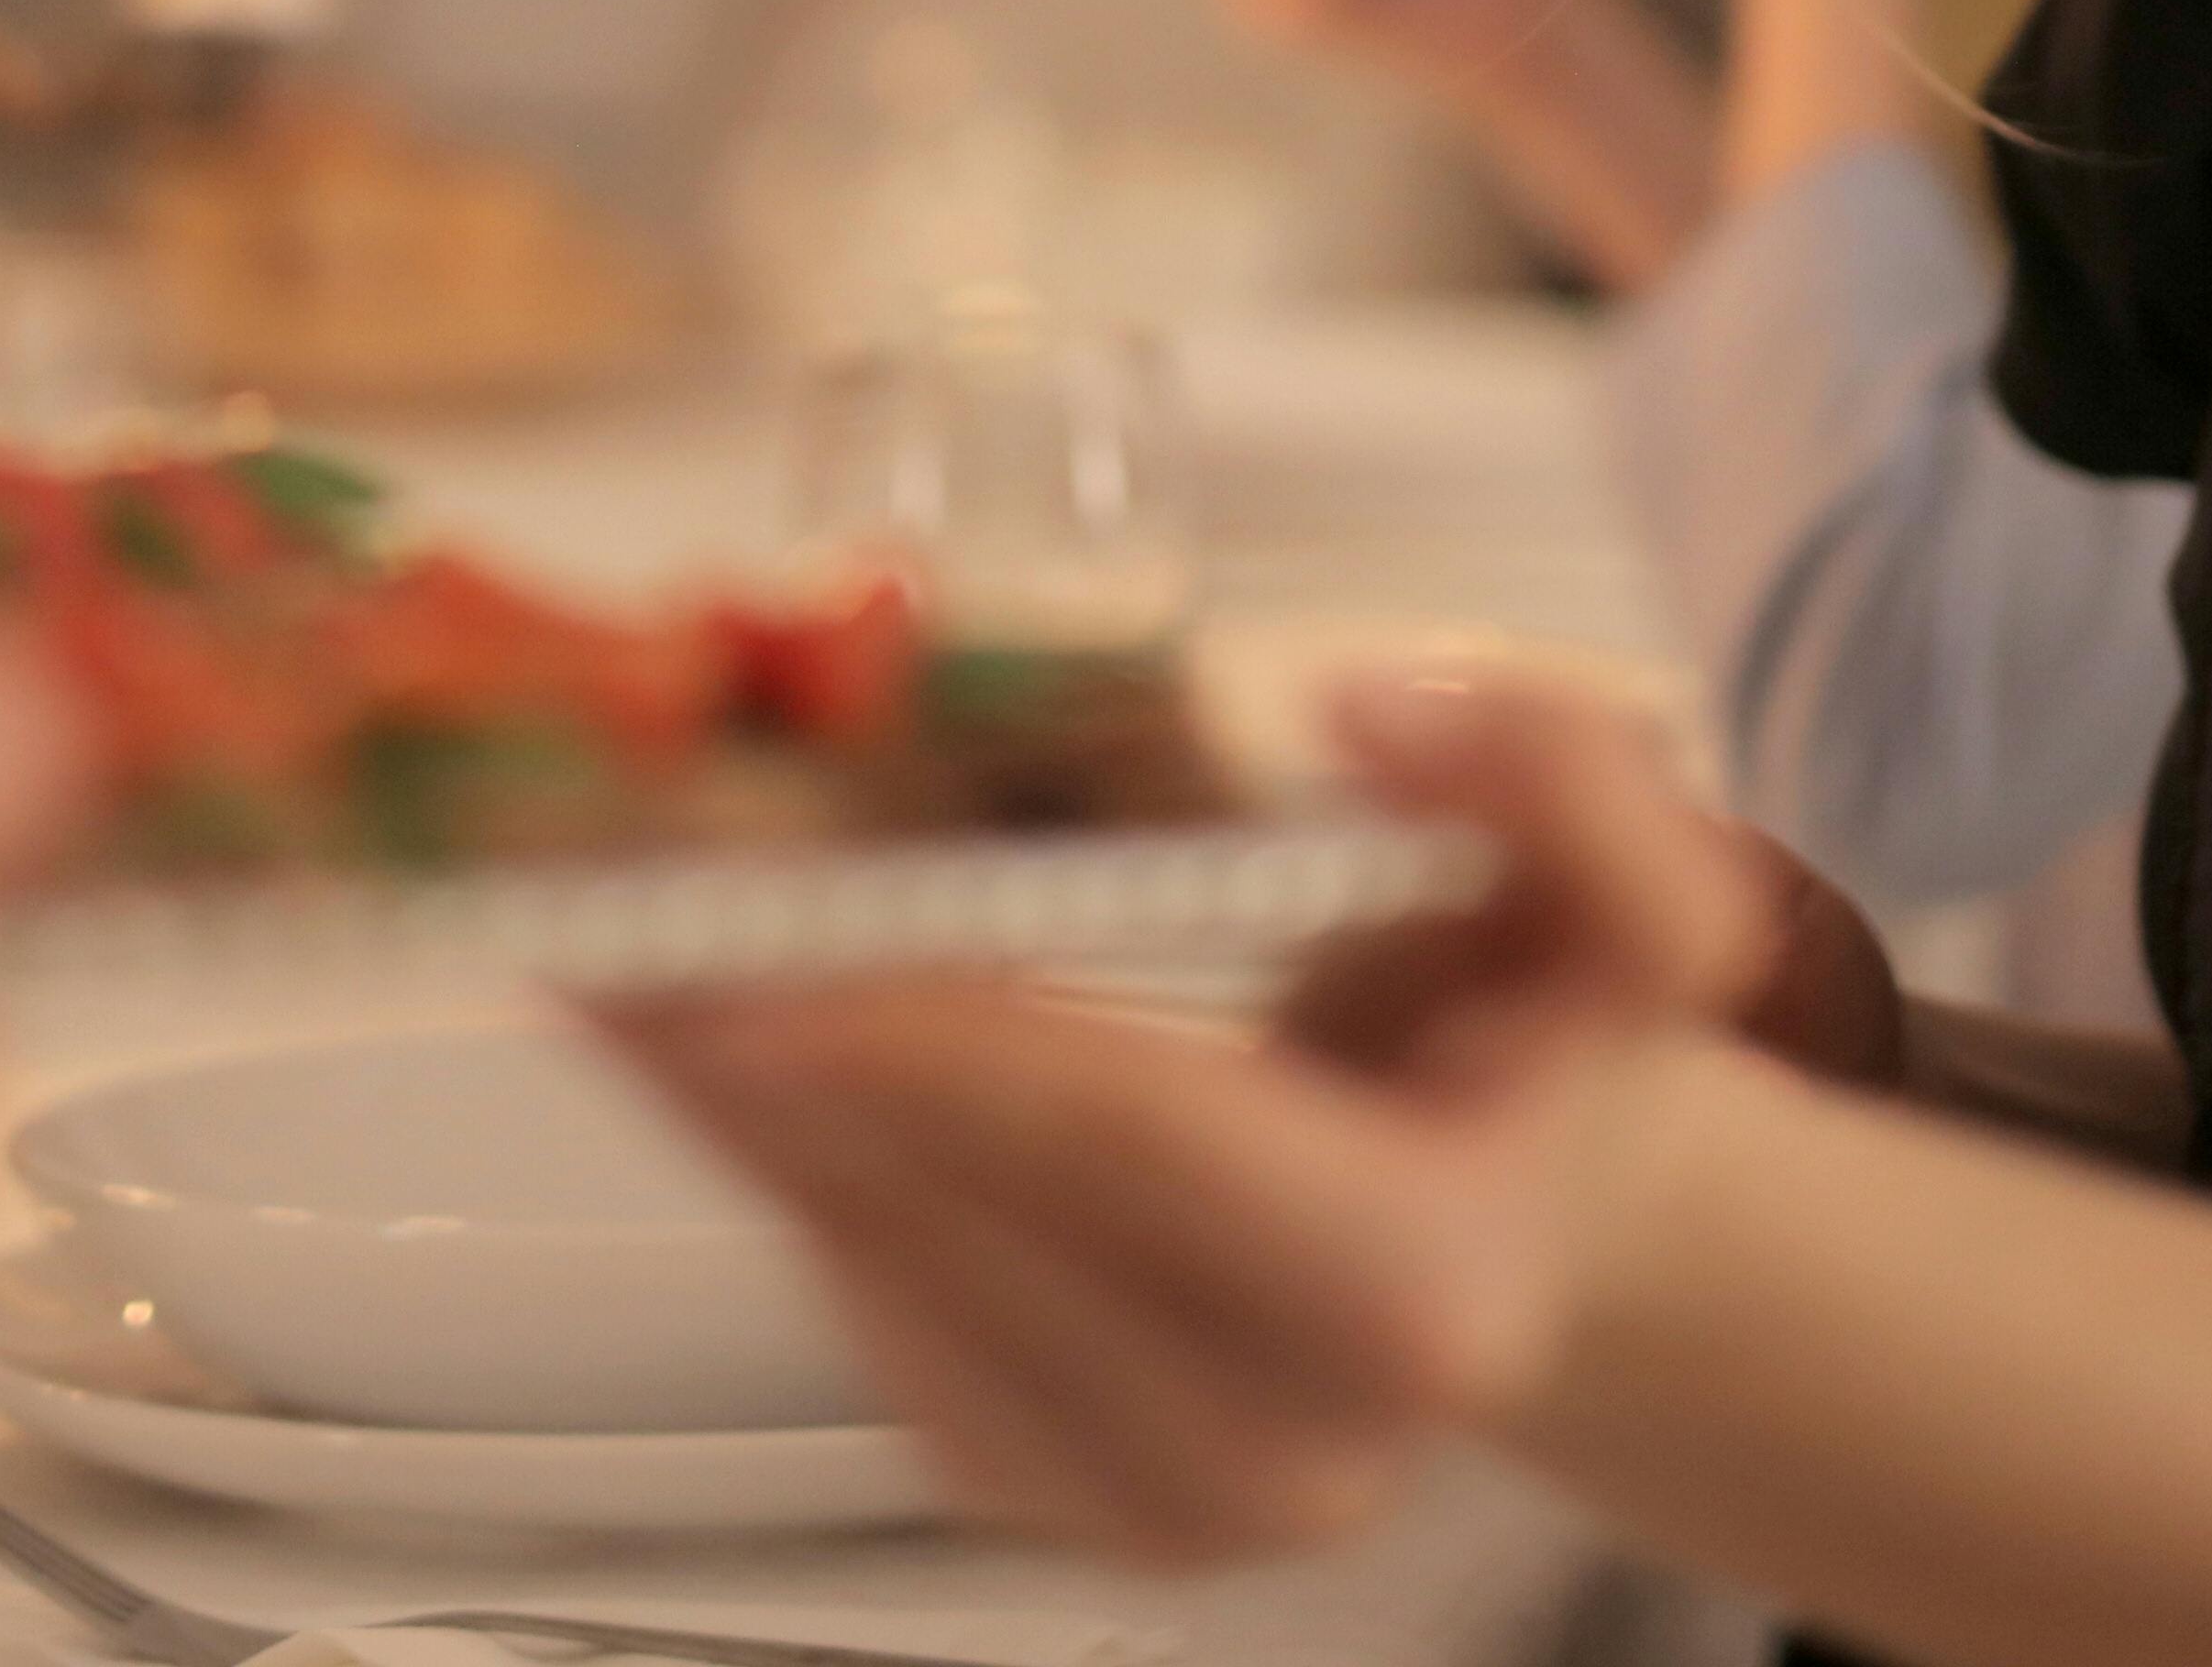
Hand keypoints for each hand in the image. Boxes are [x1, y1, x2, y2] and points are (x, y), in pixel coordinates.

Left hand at [598, 672, 1757, 1563]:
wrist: (1519, 1218)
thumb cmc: (1532, 1039)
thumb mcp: (1623, 884)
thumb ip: (1562, 783)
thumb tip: (1371, 714)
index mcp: (1426, 1294)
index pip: (1142, 1141)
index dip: (942, 1039)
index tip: (757, 956)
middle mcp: (1281, 1447)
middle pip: (968, 1200)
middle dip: (770, 1030)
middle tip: (598, 880)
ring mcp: (1141, 1496)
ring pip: (875, 1258)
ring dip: (717, 1087)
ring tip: (587, 923)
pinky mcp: (1027, 1485)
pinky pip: (854, 1297)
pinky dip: (758, 1144)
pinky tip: (677, 1019)